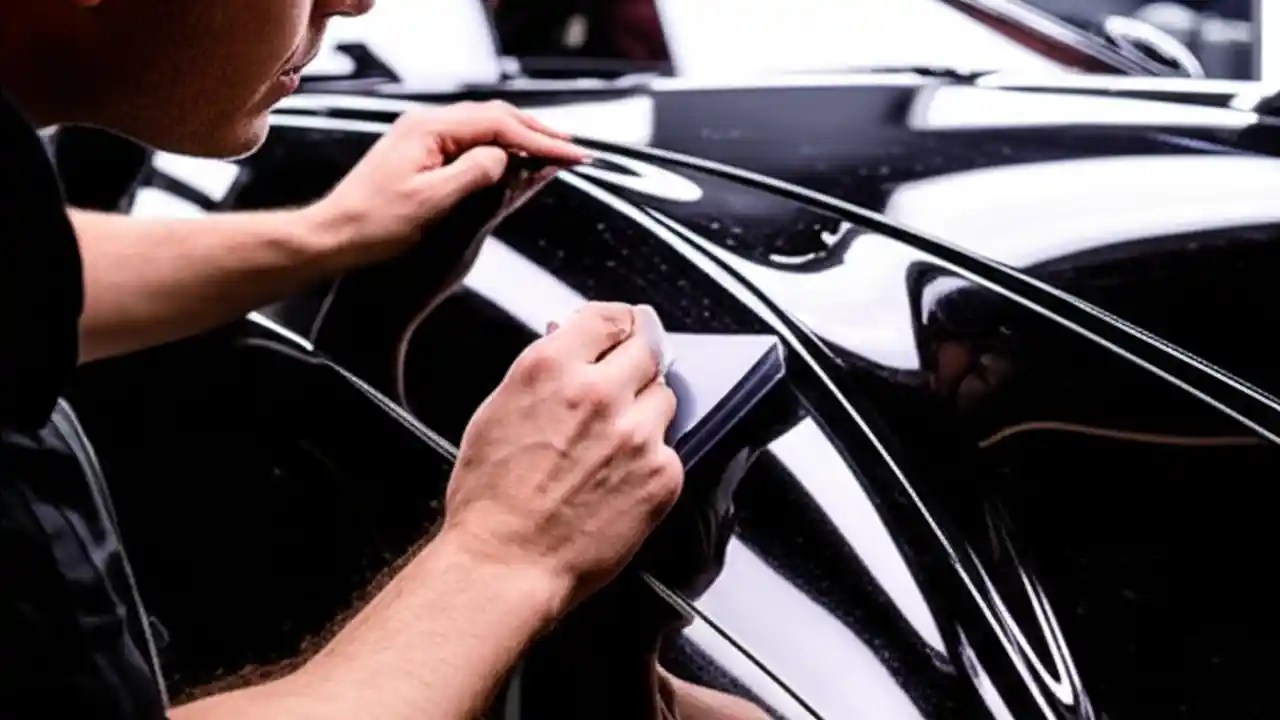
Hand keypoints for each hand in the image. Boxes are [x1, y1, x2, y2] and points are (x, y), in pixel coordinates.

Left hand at [304, 100, 586, 269]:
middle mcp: (426, 123)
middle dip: (537, 131)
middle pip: (495, 116)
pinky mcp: (420, 151)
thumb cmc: (375, 223)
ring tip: (554, 149)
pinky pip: (470, 140)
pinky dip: (501, 146)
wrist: (334, 235)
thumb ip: (472, 173)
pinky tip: (515, 157)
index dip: (540, 139)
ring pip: (484, 125)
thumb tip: (503, 156)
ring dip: (521, 136)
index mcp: (429, 129)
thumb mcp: (430, 201)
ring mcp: (422, 135)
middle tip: (574, 149)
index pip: (499, 124)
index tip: (573, 154)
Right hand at [441, 303, 683, 614]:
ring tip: (617, 440)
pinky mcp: (662, 474)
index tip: (626, 327)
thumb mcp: (498, 412)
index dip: (620, 322)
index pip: (610, 317)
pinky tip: (622, 481)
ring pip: (664, 399)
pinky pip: (670, 450)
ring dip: (647, 410)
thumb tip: (568, 347)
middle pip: (649, 348)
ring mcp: (636, 434)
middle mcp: (599, 393)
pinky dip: (652, 460)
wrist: (505, 564)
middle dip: (641, 356)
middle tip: (635, 369)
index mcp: (551, 367)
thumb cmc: (489, 500)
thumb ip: (543, 374)